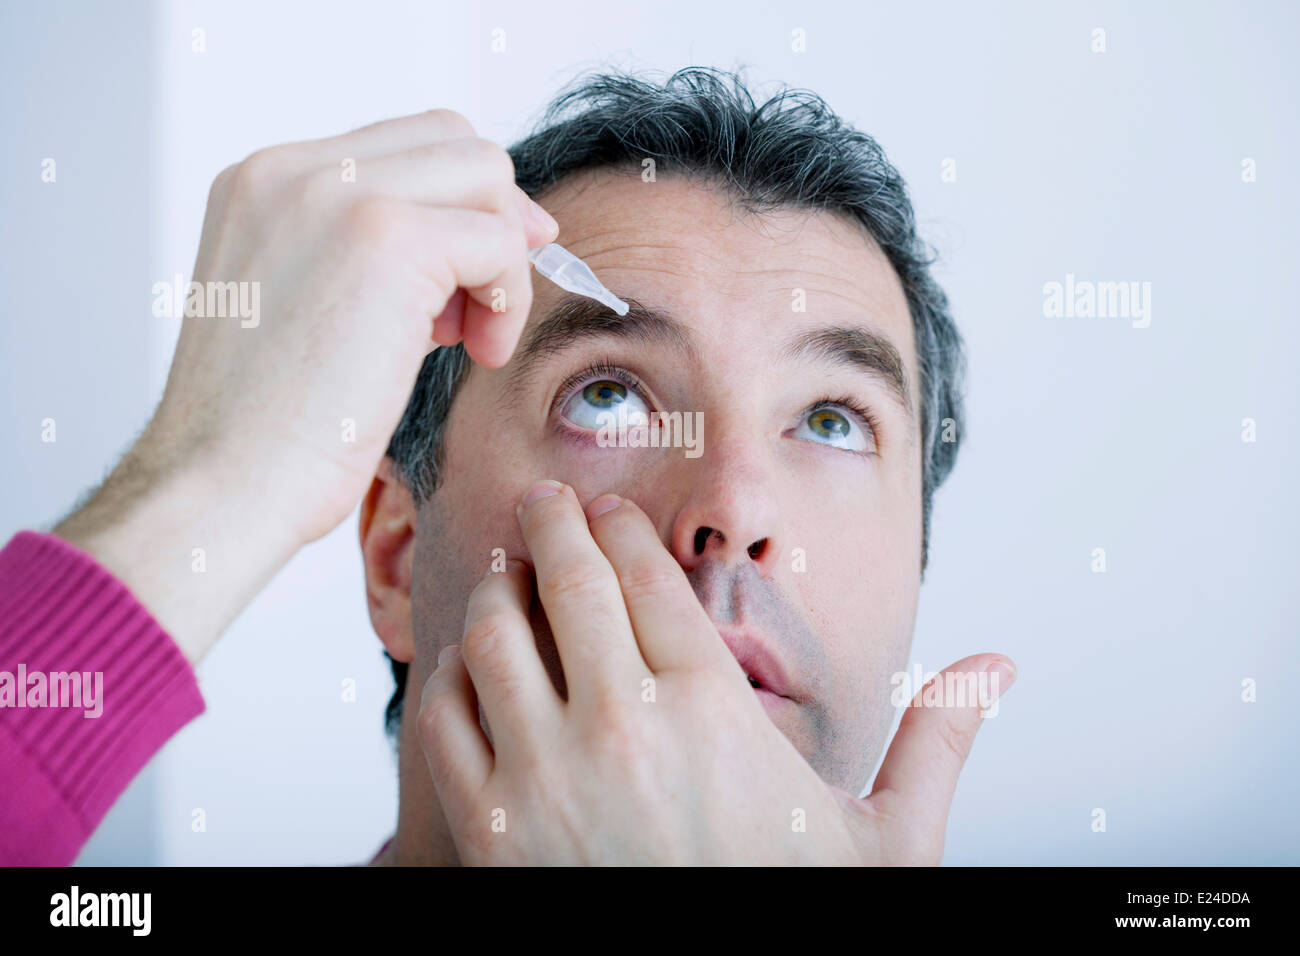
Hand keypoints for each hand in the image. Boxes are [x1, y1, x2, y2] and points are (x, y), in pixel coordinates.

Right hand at [56, 110, 557, 662]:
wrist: (223, 485)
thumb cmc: (266, 428)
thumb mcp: (307, 307)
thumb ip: (369, 256)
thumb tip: (476, 236)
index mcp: (263, 182)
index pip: (401, 144)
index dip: (457, 204)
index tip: (471, 277)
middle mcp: (291, 169)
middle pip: (452, 140)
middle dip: (490, 219)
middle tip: (481, 307)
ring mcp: (337, 193)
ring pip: (485, 175)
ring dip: (501, 257)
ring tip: (471, 338)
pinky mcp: (389, 237)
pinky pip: (500, 241)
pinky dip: (508, 299)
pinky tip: (478, 354)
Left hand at [417, 480, 1015, 864]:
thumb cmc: (791, 914)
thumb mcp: (888, 842)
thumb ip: (937, 743)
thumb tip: (998, 665)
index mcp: (712, 710)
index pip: (646, 575)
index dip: (621, 525)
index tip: (609, 506)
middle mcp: (620, 728)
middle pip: (567, 580)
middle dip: (552, 523)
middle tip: (546, 499)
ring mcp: (544, 778)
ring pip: (494, 636)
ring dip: (500, 590)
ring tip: (510, 573)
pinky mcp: (490, 830)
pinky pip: (445, 716)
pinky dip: (452, 676)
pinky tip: (474, 666)